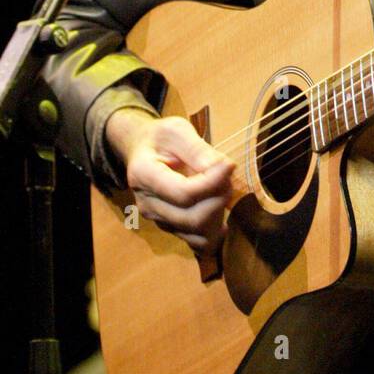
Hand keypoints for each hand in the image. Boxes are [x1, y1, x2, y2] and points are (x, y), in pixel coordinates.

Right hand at [105, 109, 235, 257]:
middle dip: (219, 199)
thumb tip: (224, 168)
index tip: (229, 165)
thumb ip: (198, 149)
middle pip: (192, 218)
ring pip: (197, 233)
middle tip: (228, 177)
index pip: (183, 193)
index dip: (213, 183)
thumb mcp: (177, 131)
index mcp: (143, 175)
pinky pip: (197, 242)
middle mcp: (147, 204)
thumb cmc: (162, 138)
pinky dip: (215, 234)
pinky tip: (222, 219)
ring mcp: (158, 219)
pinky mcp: (170, 228)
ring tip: (222, 190)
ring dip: (220, 214)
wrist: (145, 151)